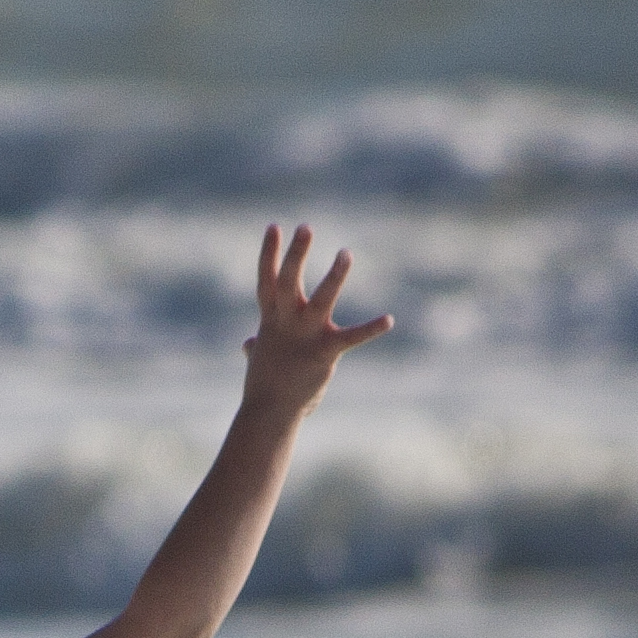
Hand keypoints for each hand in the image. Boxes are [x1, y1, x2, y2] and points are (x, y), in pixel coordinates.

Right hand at [241, 222, 391, 416]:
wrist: (269, 411)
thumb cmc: (264, 385)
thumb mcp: (259, 360)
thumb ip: (256, 347)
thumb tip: (248, 345)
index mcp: (271, 320)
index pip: (267, 279)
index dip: (269, 253)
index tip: (274, 226)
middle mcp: (286, 322)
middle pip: (288, 281)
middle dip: (295, 254)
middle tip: (304, 227)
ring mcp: (305, 336)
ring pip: (321, 300)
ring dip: (334, 277)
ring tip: (346, 254)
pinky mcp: (325, 352)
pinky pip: (351, 337)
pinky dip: (370, 329)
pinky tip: (389, 319)